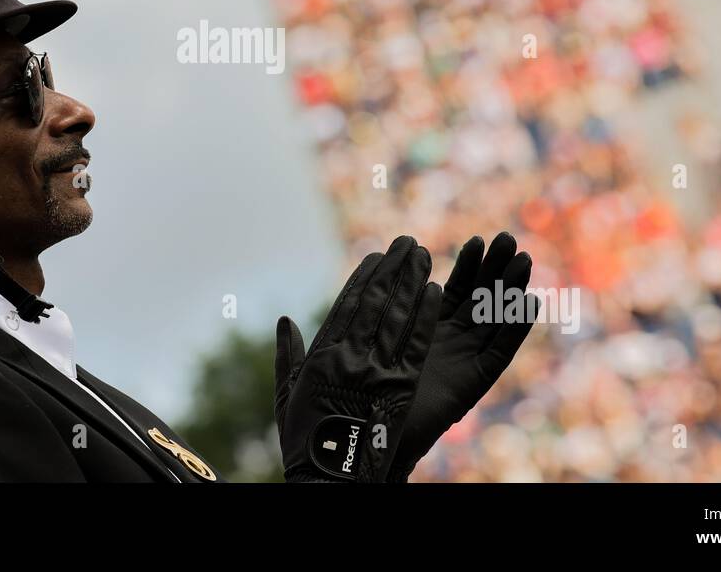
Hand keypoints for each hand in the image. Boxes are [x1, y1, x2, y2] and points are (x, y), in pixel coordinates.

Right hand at [274, 235, 440, 481]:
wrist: (330, 477)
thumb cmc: (305, 440)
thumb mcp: (288, 395)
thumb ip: (288, 356)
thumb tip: (285, 320)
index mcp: (323, 355)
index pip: (347, 305)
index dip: (364, 278)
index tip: (376, 256)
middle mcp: (350, 356)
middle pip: (376, 302)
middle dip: (392, 270)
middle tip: (407, 243)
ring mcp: (377, 370)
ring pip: (397, 316)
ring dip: (411, 283)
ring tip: (423, 257)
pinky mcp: (401, 387)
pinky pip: (416, 345)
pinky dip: (426, 317)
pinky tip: (435, 293)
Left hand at [388, 232, 536, 481]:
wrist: (369, 432)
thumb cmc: (365, 386)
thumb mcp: (373, 333)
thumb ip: (382, 302)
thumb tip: (383, 259)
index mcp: (430, 328)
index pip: (455, 290)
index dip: (468, 265)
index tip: (476, 238)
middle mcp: (452, 342)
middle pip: (480, 300)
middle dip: (495, 270)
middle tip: (508, 239)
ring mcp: (465, 362)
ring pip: (494, 320)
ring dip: (511, 291)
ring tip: (524, 260)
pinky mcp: (474, 383)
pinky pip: (499, 353)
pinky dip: (515, 329)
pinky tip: (529, 304)